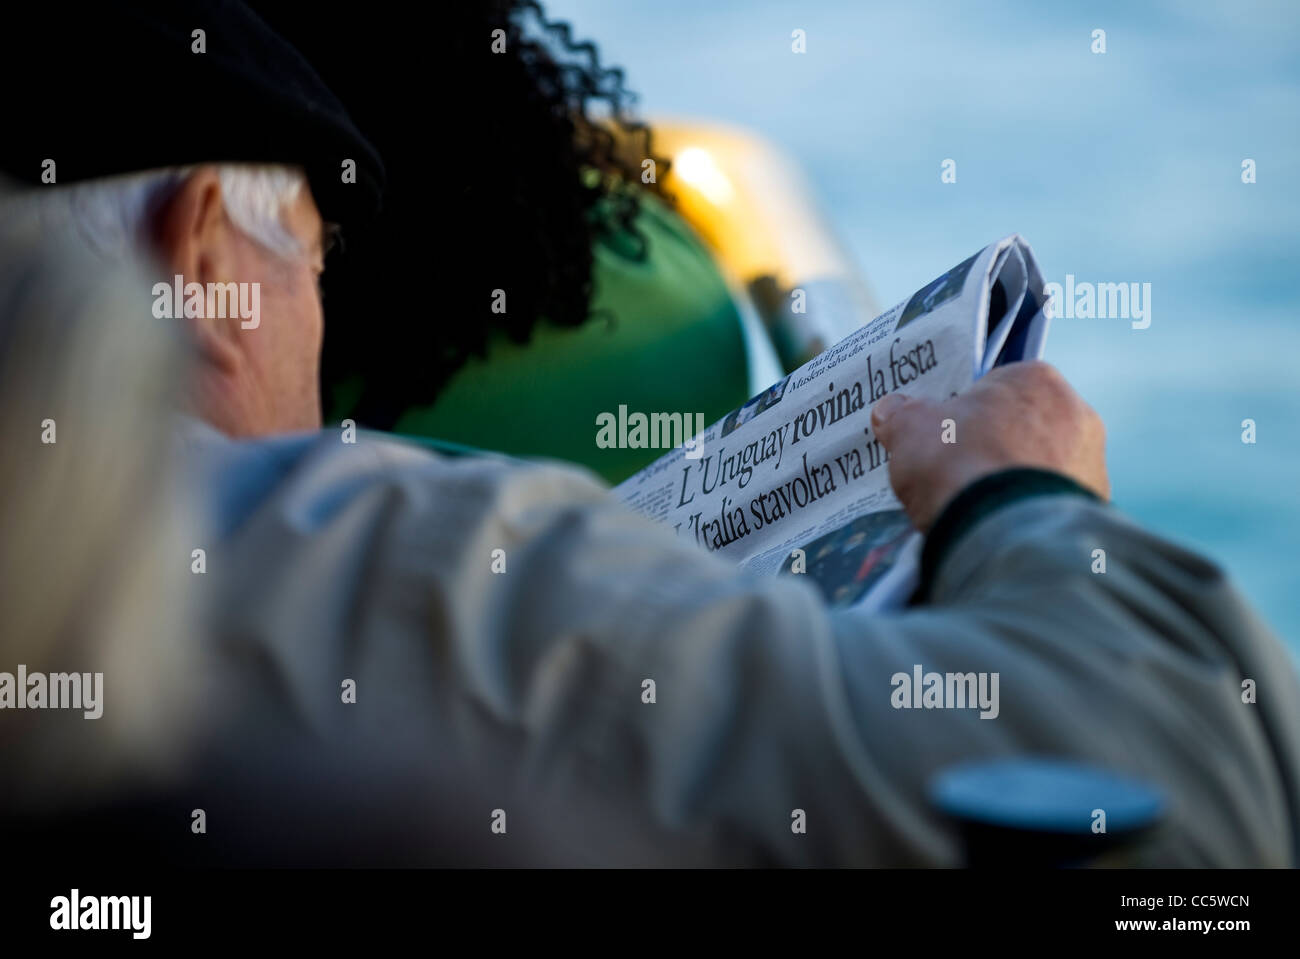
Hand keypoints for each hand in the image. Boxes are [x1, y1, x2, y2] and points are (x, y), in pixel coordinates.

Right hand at [870, 360, 1109, 531]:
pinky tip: (998, 526)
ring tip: (974, 506)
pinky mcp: (1094, 509)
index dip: (964, 411)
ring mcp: (1090, 464)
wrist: (1003, 531)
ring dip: (1012, 482)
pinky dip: (1027, 513)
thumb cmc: (961, 463)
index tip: (943, 434)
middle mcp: (1077, 414)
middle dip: (993, 447)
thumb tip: (891, 410)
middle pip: (1022, 426)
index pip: (997, 386)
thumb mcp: (910, 428)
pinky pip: (1051, 504)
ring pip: (1040, 467)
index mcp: (1036, 379)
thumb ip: (901, 414)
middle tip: (956, 471)